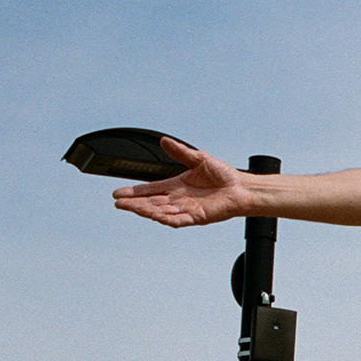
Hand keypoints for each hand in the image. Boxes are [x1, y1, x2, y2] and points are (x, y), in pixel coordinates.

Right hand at [111, 135, 254, 226]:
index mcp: (177, 185)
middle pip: (151, 202)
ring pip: (162, 212)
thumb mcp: (199, 158)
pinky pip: (179, 220)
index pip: (150, 189)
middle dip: (134, 203)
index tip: (118, 194)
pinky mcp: (198, 217)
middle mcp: (179, 198)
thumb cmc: (224, 175)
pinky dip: (167, 218)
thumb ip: (180, 152)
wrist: (242, 187)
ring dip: (146, 210)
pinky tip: (155, 217)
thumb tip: (164, 141)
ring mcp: (187, 209)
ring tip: (132, 208)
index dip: (134, 192)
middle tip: (118, 203)